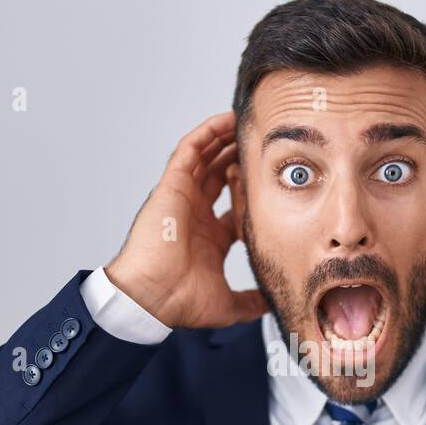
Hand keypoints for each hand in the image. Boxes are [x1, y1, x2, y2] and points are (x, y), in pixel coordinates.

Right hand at [104, 111, 267, 328]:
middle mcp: (195, 213)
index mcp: (208, 237)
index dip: (252, 192)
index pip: (234, 205)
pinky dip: (207, 133)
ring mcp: (182, 197)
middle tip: (263, 143)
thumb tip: (272, 304)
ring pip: (206, 157)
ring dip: (225, 139)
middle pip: (220, 175)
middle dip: (240, 158)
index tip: (274, 181)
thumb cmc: (179, 301)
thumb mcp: (228, 304)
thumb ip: (251, 303)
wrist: (151, 297)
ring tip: (247, 121)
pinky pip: (190, 150)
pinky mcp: (172, 186)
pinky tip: (226, 119)